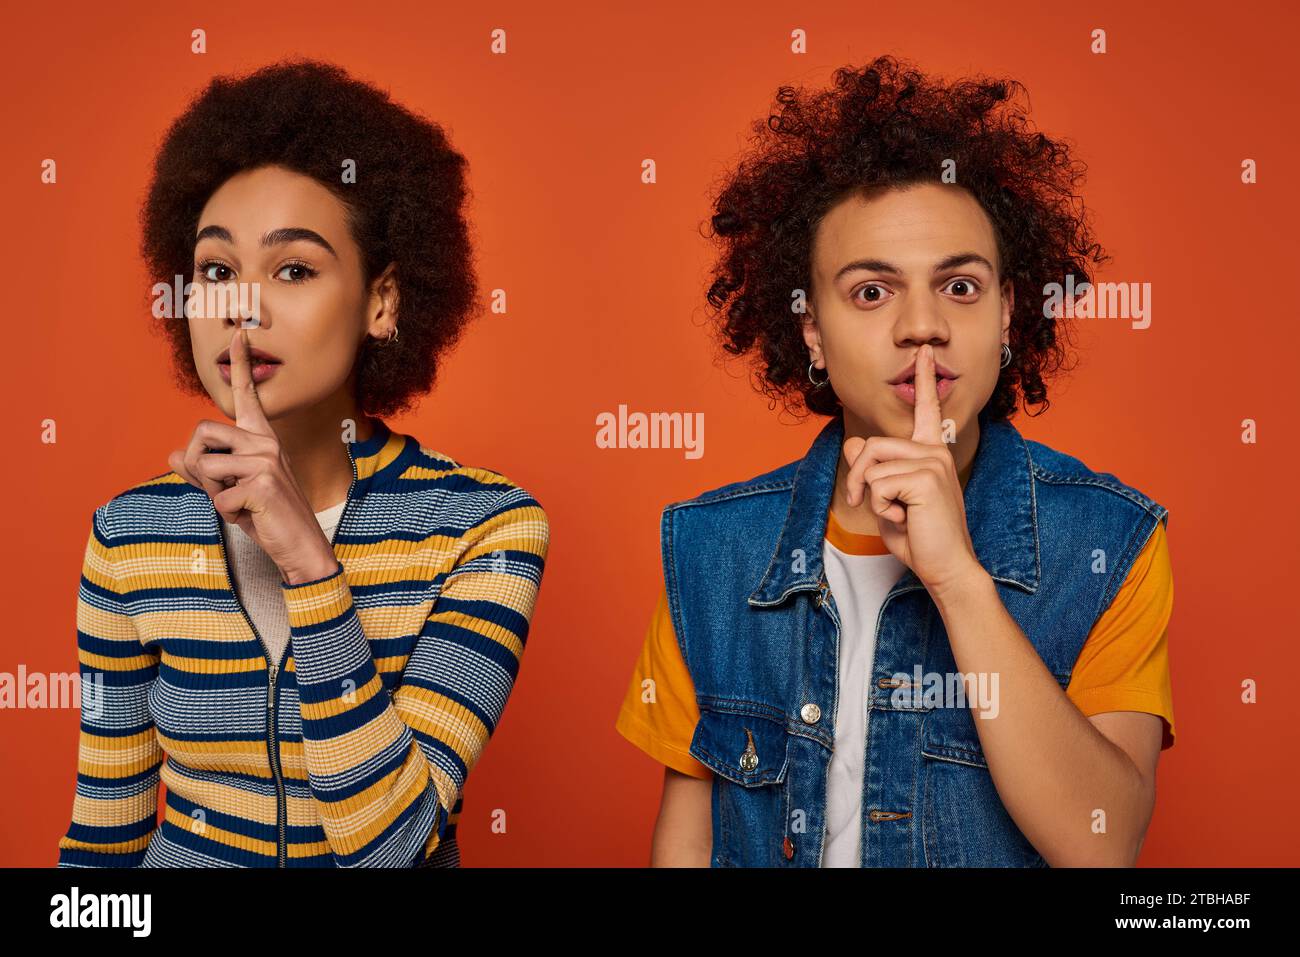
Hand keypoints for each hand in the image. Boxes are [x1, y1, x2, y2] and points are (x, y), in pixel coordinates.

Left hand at [168, 327, 340, 584]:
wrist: (299, 546)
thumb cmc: (266, 518)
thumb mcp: (230, 492)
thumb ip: (201, 472)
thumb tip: (171, 454)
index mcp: (261, 439)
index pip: (247, 396)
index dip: (241, 364)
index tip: (240, 334)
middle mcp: (266, 443)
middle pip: (200, 433)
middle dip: (195, 464)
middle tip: (220, 488)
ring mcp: (266, 461)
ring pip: (204, 465)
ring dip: (211, 493)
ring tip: (240, 504)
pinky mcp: (263, 484)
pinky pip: (218, 497)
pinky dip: (226, 513)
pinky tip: (251, 517)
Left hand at [841, 343, 982, 595]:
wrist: (946, 567)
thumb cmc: (920, 538)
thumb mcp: (887, 501)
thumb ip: (872, 471)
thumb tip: (852, 444)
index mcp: (931, 453)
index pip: (925, 410)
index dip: (923, 379)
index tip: (924, 351)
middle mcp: (934, 451)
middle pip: (869, 445)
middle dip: (856, 477)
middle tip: (863, 502)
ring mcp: (933, 462)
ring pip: (869, 465)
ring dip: (868, 496)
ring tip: (895, 514)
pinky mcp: (926, 477)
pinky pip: (877, 483)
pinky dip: (880, 507)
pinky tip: (905, 518)